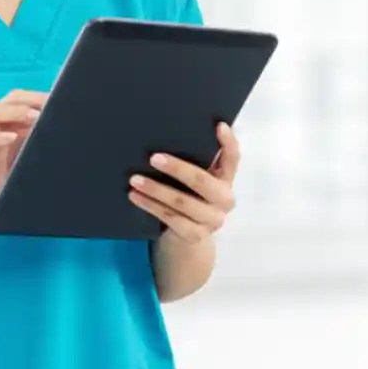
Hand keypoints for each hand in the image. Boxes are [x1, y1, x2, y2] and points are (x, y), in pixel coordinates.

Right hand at [0, 89, 47, 228]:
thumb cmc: (10, 175)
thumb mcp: (28, 153)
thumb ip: (40, 138)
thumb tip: (66, 125)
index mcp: (8, 121)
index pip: (20, 98)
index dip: (37, 95)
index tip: (58, 98)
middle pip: (8, 101)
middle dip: (29, 100)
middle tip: (48, 105)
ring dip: (15, 113)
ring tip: (34, 117)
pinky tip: (11, 137)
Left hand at [128, 122, 239, 244]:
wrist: (188, 243)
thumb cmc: (189, 200)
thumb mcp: (196, 183)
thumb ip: (195, 163)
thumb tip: (170, 133)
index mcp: (226, 180)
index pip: (233, 159)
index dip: (228, 142)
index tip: (219, 125)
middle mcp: (225, 200)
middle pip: (202, 181)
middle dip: (177, 168)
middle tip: (153, 158)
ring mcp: (212, 220)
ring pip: (181, 202)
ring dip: (155, 189)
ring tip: (135, 179)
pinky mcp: (195, 235)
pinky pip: (170, 218)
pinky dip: (150, 206)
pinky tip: (135, 196)